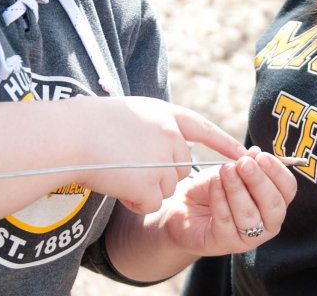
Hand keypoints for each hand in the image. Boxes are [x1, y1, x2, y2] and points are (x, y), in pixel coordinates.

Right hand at [69, 97, 245, 213]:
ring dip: (143, 188)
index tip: (246, 155)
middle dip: (159, 174)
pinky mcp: (152, 183)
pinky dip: (133, 201)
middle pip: (180, 168)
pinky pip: (150, 203)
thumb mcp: (129, 114)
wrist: (71, 135)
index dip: (224, 144)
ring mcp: (163, 159)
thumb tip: (167, 151)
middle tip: (127, 165)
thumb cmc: (89, 123)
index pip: (204, 129)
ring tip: (117, 170)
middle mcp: (171, 134)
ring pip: (166, 188)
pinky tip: (116, 185)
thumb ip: (153, 129)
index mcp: (166, 114)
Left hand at [153, 147, 297, 255]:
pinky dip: (220, 198)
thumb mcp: (230, 171)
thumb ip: (245, 164)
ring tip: (226, 170)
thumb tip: (256, 153)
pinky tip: (215, 183)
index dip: (277, 172)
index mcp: (274, 202)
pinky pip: (225, 220)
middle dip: (259, 181)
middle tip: (244, 163)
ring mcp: (248, 238)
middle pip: (273, 205)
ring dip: (237, 189)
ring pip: (250, 215)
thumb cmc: (213, 189)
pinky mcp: (225, 243)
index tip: (261, 156)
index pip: (288, 189)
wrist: (184, 207)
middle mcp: (267, 223)